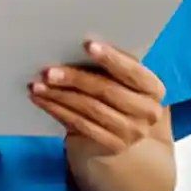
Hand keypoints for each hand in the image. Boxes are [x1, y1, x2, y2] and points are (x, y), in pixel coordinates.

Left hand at [28, 41, 166, 154]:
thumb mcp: (120, 78)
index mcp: (153, 88)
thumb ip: (109, 65)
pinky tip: (42, 100)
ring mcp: (131, 132)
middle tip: (48, 71)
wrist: (120, 132)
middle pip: (107, 91)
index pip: (133, 71)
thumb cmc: (116, 92)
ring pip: (90, 109)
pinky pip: (80, 125)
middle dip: (75, 79)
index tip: (88, 45)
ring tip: (37, 85)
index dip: (112, 58)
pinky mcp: (112, 145)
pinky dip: (58, 110)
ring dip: (59, 96)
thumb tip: (75, 45)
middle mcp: (148, 112)